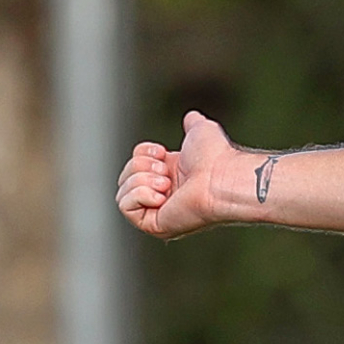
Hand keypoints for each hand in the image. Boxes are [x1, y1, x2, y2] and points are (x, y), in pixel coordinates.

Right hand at [117, 111, 250, 240]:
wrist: (222, 177)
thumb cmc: (216, 157)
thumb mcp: (200, 131)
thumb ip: (193, 124)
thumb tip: (192, 118)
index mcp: (169, 176)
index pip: (134, 162)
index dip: (144, 153)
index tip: (163, 154)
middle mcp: (162, 196)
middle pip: (125, 176)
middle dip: (142, 167)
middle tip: (167, 172)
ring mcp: (158, 212)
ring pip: (122, 191)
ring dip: (143, 180)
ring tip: (167, 183)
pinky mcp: (154, 225)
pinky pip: (125, 206)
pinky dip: (140, 194)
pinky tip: (161, 195)